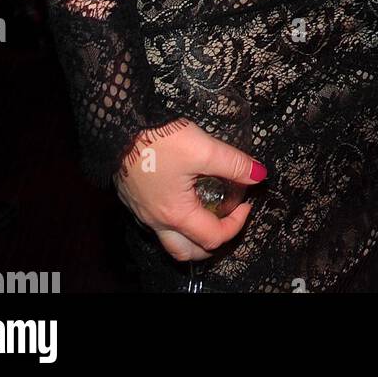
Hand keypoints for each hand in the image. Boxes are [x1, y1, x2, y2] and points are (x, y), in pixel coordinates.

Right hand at [112, 117, 266, 261]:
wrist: (118, 125)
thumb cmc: (158, 140)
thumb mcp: (203, 148)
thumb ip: (233, 163)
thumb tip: (258, 174)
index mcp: (176, 214)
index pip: (213, 237)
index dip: (237, 224)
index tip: (246, 202)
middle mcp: (156, 220)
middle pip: (187, 251)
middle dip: (212, 241)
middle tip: (228, 218)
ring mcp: (142, 211)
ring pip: (170, 239)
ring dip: (192, 234)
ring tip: (207, 210)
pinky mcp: (133, 198)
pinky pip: (156, 221)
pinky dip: (176, 218)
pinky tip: (183, 194)